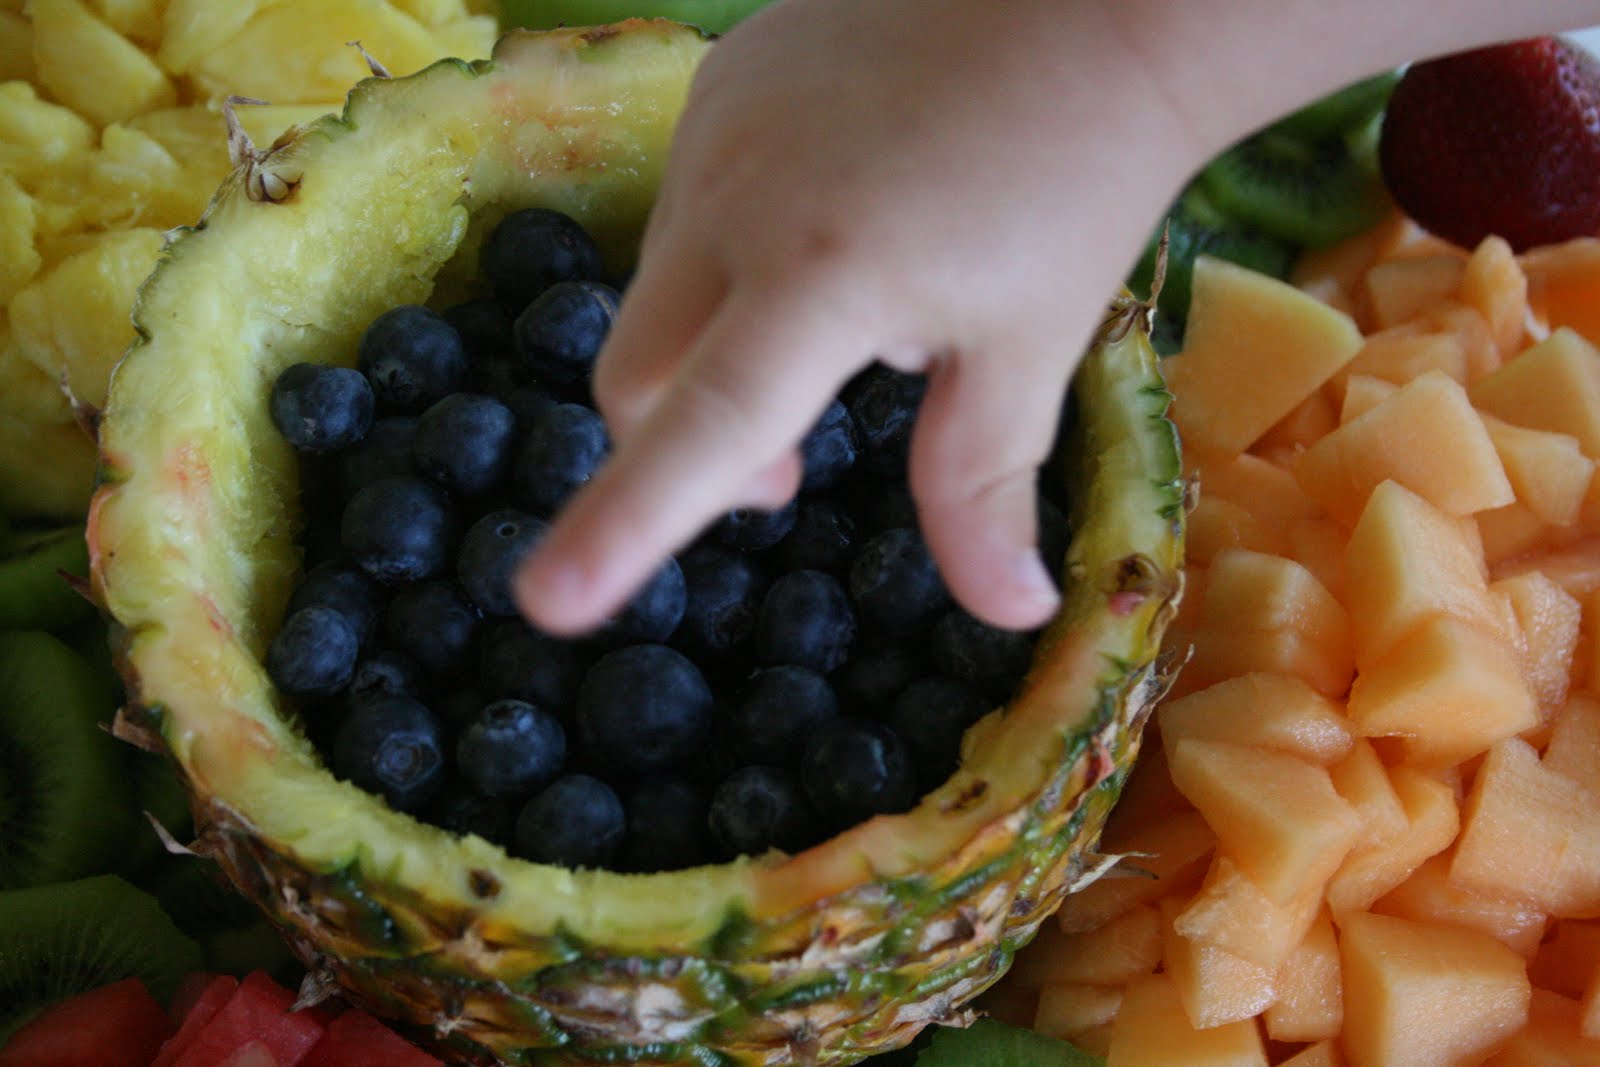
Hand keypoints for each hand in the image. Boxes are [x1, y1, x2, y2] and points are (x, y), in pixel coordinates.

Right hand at [512, 0, 1206, 636]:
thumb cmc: (1074, 184)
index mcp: (823, 276)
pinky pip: (688, 205)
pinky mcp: (719, 79)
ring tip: (844, 320)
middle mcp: (734, 196)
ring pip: (662, 288)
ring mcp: (715, 127)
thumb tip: (1009, 614)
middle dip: (682, 446)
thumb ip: (983, 487)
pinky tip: (832, 227)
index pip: (703, 428)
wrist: (1088, 3)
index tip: (546, 602)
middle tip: (791, 475)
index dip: (621, 526)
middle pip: (638, 373)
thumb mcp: (1030, 348)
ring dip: (718, 345)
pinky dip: (732, 257)